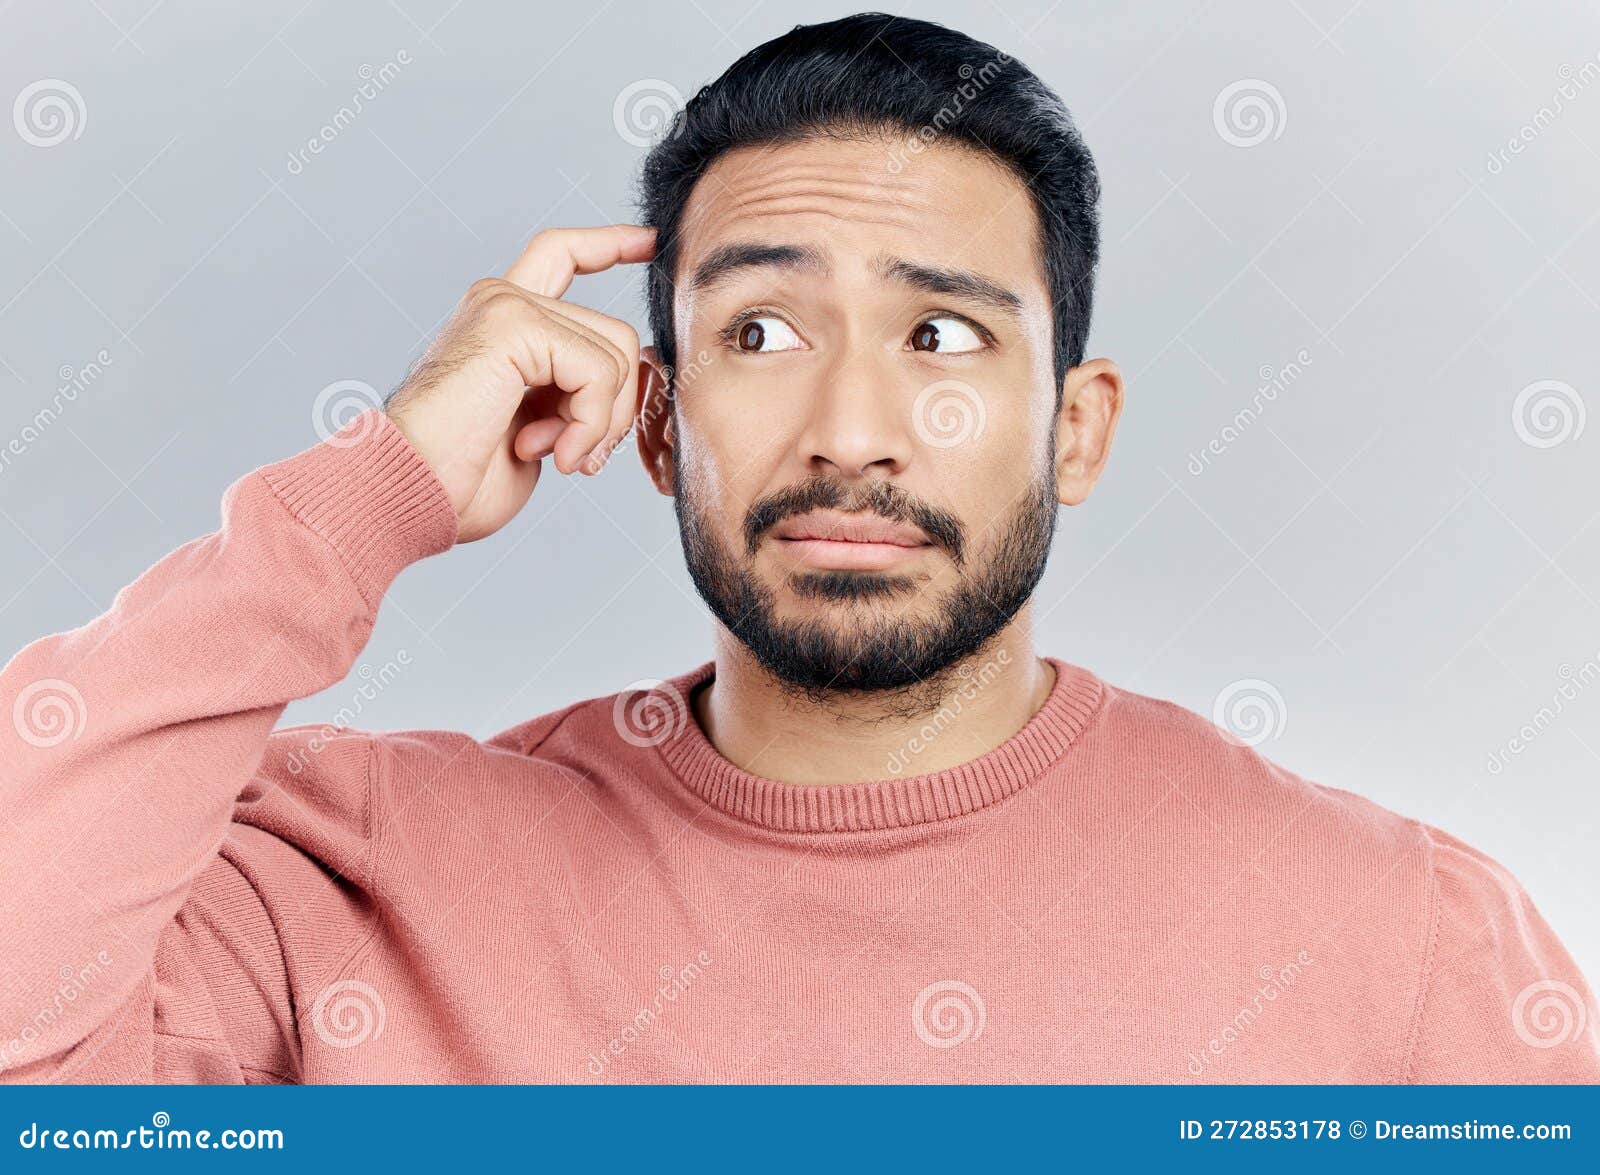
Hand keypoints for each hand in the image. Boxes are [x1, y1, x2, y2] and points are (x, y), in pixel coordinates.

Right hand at [385, 223, 655, 542]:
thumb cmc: (460, 479)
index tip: (649, 241)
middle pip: (616, 334)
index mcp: (502, 321)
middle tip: (579, 455)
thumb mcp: (537, 429)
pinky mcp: (514, 326)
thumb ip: (575, 393)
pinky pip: (599, 373)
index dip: (608, 245)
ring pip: (617, 354)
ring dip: (601, 424)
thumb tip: (635, 381)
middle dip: (618, 408)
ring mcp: (505, 306)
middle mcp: (500, 300)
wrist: (406, 492)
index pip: (561, 256)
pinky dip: (591, 425)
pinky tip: (554, 455)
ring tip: (555, 455)